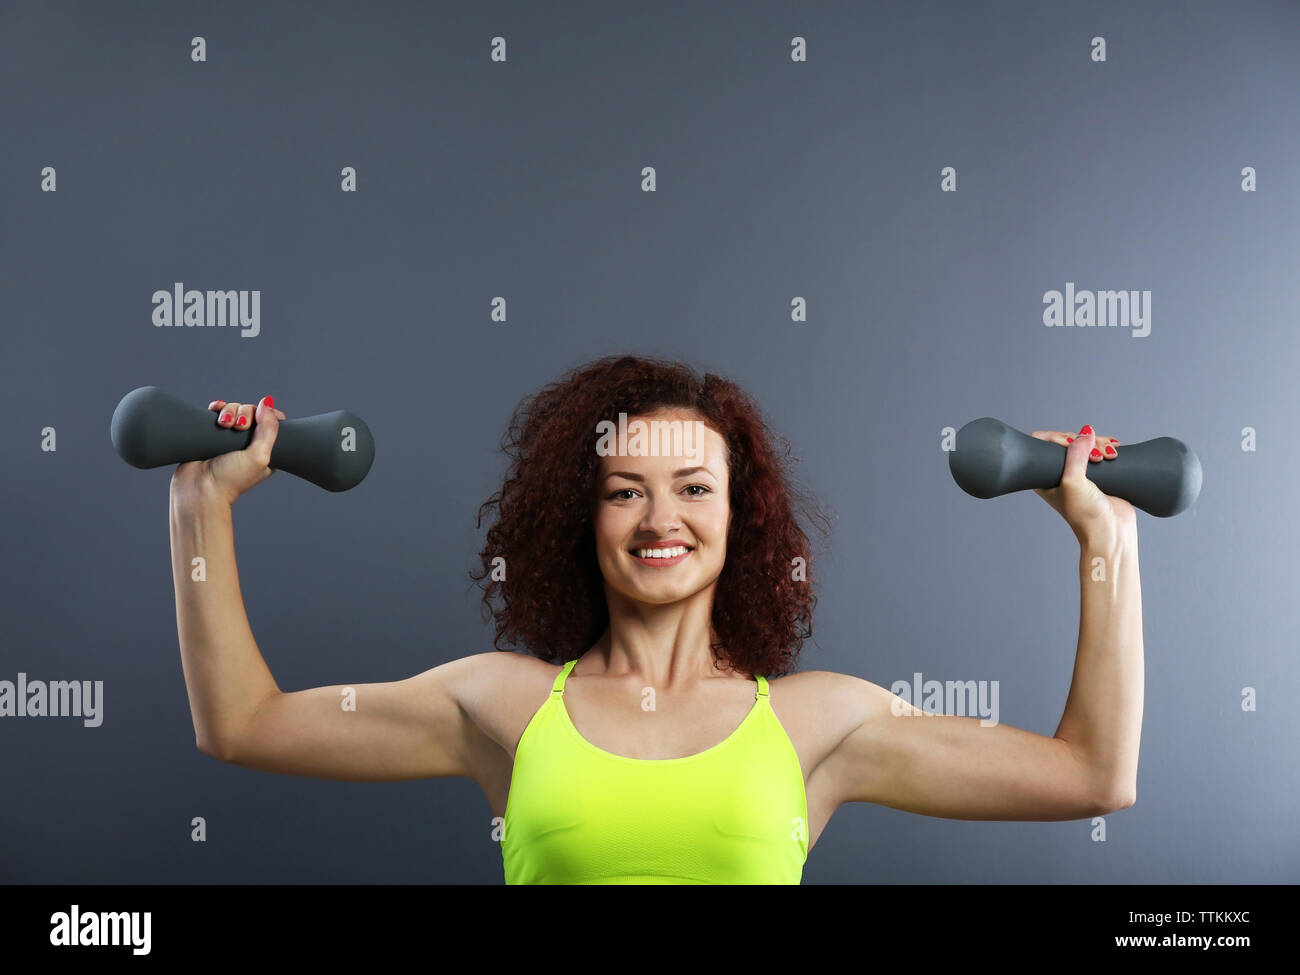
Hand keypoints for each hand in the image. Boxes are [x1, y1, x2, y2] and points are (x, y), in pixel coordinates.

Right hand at [171, 396, 286, 505]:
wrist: (197, 488)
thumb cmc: (230, 479)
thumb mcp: (260, 456)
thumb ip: (269, 429)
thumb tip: (267, 403)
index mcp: (266, 451)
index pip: (274, 422)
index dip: (267, 414)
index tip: (258, 419)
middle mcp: (249, 443)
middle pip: (253, 412)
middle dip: (245, 412)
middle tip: (238, 426)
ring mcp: (230, 438)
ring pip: (235, 410)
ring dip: (230, 410)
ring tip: (223, 424)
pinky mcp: (212, 434)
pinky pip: (217, 412)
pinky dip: (217, 408)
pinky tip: (215, 409)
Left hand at [1030, 424, 1136, 540]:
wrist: (1111, 531)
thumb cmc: (1085, 514)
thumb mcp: (1073, 482)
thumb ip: (1076, 454)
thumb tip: (1086, 432)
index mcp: (1045, 476)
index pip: (1043, 444)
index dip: (1056, 437)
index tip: (1071, 443)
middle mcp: (1061, 473)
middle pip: (1069, 441)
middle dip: (1084, 442)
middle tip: (1097, 456)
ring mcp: (1081, 473)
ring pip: (1087, 444)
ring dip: (1099, 444)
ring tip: (1110, 456)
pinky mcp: (1099, 474)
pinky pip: (1101, 451)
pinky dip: (1108, 447)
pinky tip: (1116, 449)